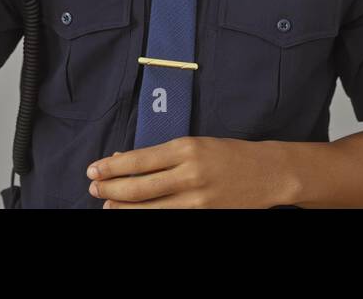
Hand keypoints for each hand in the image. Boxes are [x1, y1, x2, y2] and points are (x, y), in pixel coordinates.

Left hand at [85, 136, 296, 207]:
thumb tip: (122, 159)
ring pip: (150, 209)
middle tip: (93, 188)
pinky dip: (148, 217)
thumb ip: (160, 154)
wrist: (269, 172)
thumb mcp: (195, 144)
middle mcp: (190, 173)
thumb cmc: (230, 153)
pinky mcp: (205, 214)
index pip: (139, 160)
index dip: (112, 168)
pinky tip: (134, 215)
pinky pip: (168, 218)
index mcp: (187, 148)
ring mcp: (198, 198)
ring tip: (106, 205)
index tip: (93, 169)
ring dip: (123, 208)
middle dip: (110, 190)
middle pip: (139, 188)